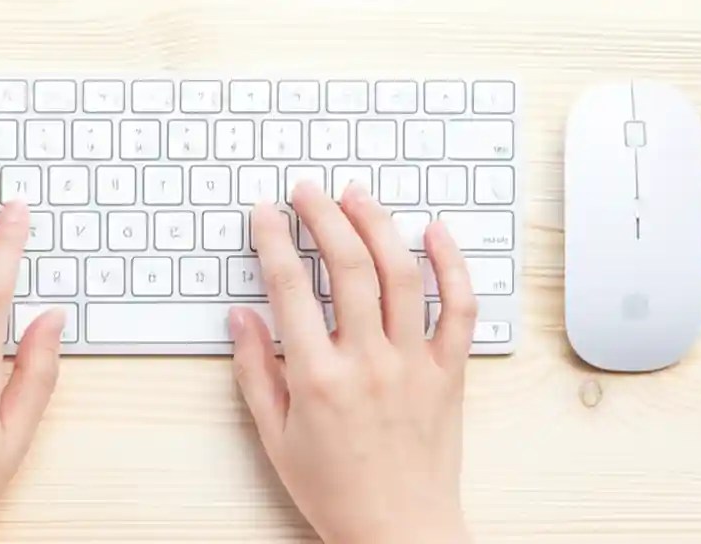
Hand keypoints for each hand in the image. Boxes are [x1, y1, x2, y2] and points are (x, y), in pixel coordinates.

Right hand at [231, 183, 474, 543]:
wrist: (401, 532)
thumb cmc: (336, 491)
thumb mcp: (275, 437)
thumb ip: (254, 372)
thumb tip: (240, 318)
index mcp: (318, 379)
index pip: (290, 288)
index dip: (273, 240)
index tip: (265, 214)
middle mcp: (368, 363)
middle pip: (348, 267)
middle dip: (323, 217)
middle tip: (307, 191)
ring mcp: (413, 364)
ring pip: (401, 275)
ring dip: (378, 226)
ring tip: (357, 198)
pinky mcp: (448, 372)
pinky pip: (459, 309)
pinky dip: (452, 265)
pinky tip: (435, 233)